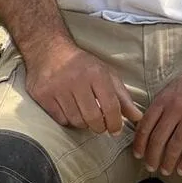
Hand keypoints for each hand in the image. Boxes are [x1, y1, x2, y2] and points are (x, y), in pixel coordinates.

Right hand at [25, 41, 141, 134]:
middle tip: (101, 126)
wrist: (49, 51)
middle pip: (93, 117)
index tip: (116, 131)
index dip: (115, 122)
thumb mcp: (107, 74)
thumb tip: (137, 117)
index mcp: (97, 74)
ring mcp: (58, 89)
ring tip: (86, 117)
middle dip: (100, 127)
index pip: (110, 105)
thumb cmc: (83, 65)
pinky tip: (71, 112)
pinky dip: (69, 120)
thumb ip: (123, 96)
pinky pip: (60, 119)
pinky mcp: (43, 96)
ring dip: (84, 124)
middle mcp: (77, 81)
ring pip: (76, 120)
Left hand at [133, 62, 181, 176]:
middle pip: (158, 139)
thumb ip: (161, 104)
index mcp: (165, 98)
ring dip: (168, 162)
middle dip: (152, 156)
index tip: (138, 154)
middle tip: (150, 166)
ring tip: (165, 170)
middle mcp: (177, 108)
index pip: (145, 126)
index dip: (139, 144)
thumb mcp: (175, 86)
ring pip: (174, 146)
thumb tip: (147, 123)